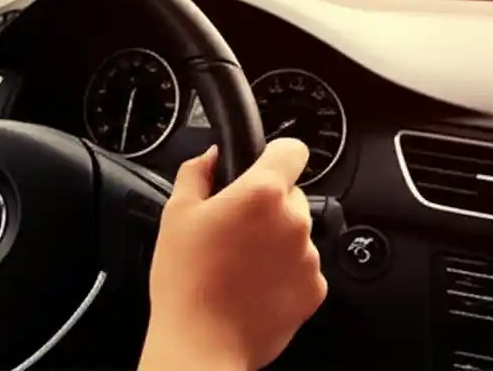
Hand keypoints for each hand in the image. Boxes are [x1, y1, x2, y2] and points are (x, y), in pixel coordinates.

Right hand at [139, 138, 326, 370]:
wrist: (201, 343)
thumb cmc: (186, 281)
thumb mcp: (177, 214)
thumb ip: (196, 173)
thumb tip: (211, 157)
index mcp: (262, 193)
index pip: (293, 150)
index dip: (276, 155)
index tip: (263, 167)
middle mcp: (293, 221)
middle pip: (292, 195)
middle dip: (269, 205)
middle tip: (236, 229)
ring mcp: (308, 257)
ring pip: (298, 233)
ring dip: (277, 240)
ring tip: (241, 263)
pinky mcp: (315, 289)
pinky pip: (304, 267)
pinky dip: (285, 272)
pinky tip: (254, 285)